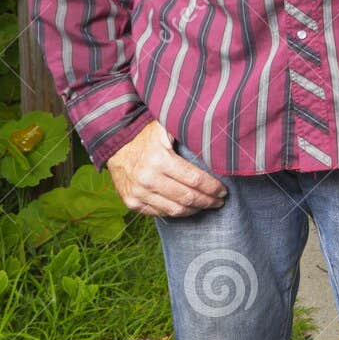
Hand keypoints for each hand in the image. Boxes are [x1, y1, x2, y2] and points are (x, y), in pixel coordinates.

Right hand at [107, 119, 227, 217]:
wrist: (115, 145)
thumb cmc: (147, 135)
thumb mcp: (165, 126)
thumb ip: (187, 131)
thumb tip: (216, 135)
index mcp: (159, 159)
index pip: (194, 179)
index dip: (212, 187)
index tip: (223, 190)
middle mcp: (147, 179)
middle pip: (187, 197)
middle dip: (208, 200)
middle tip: (220, 200)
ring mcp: (138, 193)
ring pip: (175, 209)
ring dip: (195, 209)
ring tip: (207, 205)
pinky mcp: (131, 202)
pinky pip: (160, 213)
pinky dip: (177, 212)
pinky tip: (188, 207)